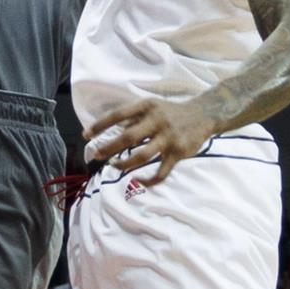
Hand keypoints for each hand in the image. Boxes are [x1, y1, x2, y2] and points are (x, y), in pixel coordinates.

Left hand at [84, 98, 216, 186]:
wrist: (203, 115)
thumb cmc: (171, 112)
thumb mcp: (152, 106)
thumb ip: (133, 117)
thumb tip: (110, 130)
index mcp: (147, 106)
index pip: (118, 115)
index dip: (100, 125)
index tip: (86, 135)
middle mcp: (157, 121)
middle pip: (127, 137)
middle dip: (108, 148)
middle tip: (95, 156)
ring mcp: (168, 138)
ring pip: (142, 156)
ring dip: (124, 164)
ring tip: (114, 166)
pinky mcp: (178, 153)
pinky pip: (161, 172)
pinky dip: (149, 180)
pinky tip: (139, 182)